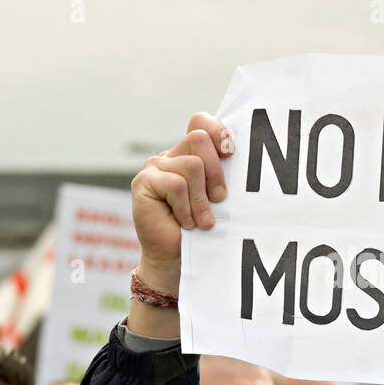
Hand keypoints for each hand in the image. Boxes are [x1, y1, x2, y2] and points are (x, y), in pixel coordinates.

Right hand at [128, 113, 230, 337]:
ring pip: (192, 165)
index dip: (218, 131)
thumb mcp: (219, 198)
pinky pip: (176, 184)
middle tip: (220, 200)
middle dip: (217, 171)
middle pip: (199, 138)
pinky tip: (186, 223)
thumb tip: (240, 153)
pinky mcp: (143, 183)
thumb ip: (224, 173)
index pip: (200, 123)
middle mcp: (171, 156)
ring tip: (203, 221)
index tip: (232, 152)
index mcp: (190, 154)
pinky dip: (186, 208)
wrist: (178, 262)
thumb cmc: (204, 231)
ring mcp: (155, 167)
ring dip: (202, 199)